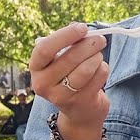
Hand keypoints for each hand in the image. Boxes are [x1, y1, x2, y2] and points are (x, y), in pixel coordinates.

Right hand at [29, 23, 109, 139]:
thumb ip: (67, 43)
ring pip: (86, 69)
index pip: (45, 49)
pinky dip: (103, 69)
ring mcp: (61, 96)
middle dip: (89, 44)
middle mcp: (43, 84)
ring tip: (98, 56)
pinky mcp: (80, 103)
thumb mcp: (61, 59)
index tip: (82, 28)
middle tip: (100, 39)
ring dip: (97, 57)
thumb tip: (79, 28)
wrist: (78, 111)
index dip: (65, 36)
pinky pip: (98, 78)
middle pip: (70, 58)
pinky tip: (100, 70)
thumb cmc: (69, 76)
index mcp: (36, 68)